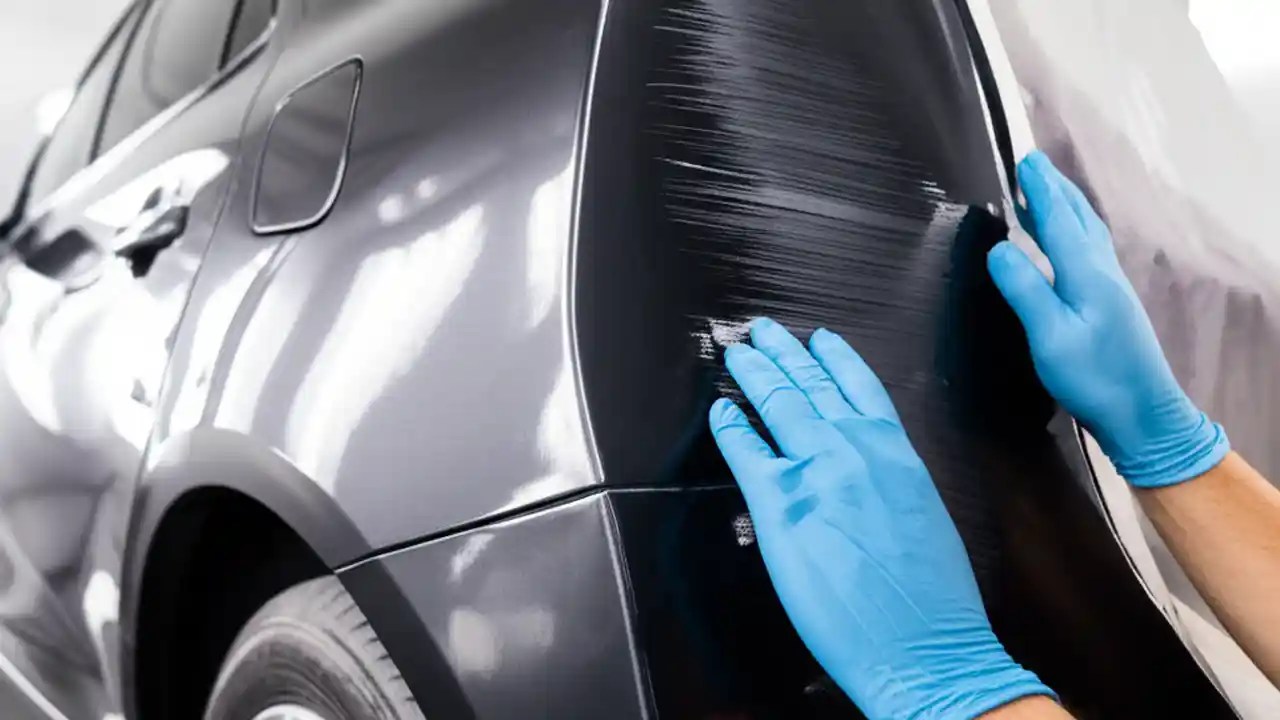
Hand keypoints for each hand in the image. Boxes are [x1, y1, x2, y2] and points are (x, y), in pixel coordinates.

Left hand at [710, 318, 1051, 719]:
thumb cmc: (932, 599)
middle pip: (812, 385)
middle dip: (783, 352)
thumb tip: (864, 470)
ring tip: (738, 353)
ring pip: (779, 403)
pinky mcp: (782, 505)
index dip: (835, 357)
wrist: (925, 648)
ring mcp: (818, 473)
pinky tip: (720, 412)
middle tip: (762, 330)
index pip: (861, 386)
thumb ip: (889, 481)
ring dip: (755, 373)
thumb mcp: (922, 516)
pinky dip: (731, 426)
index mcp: (897, 453)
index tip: (819, 339)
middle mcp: (857, 451)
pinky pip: (747, 450)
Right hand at [987, 151, 1228, 487]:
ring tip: (1044, 193)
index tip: (1025, 159)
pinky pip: (1088, 251)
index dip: (1041, 190)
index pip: (1059, 220)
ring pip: (1087, 234)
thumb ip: (1025, 289)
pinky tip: (1064, 243)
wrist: (1144, 415)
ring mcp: (1111, 288)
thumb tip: (999, 247)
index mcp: (1086, 274)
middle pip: (1078, 219)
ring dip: (1065, 208)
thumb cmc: (1095, 379)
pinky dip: (1071, 233)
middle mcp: (1102, 272)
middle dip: (1055, 190)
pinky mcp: (1112, 305)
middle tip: (1034, 164)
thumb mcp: (1051, 336)